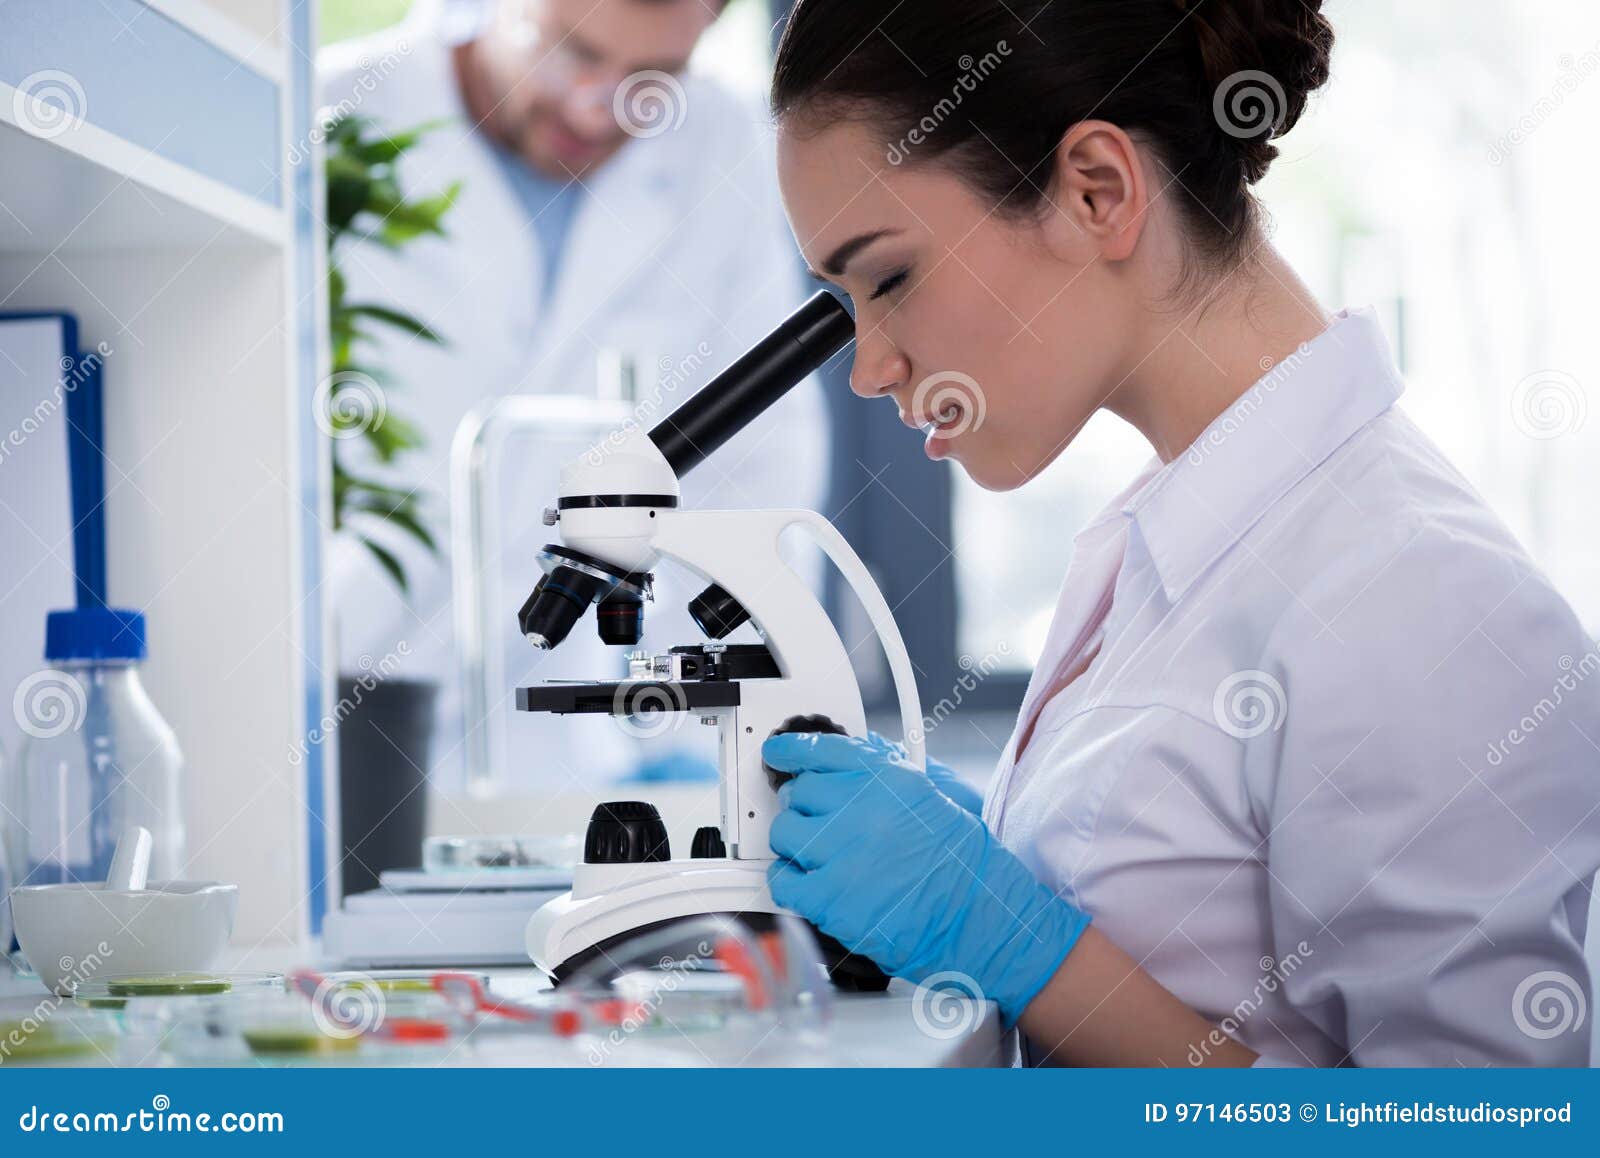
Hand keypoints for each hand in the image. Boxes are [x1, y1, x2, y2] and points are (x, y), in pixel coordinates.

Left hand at [764, 732, 1089, 1025]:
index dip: (792, 751)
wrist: (982, 917)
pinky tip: (809, 885)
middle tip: (820, 826)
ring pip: (783, 834)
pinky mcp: (830, 897)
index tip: (778, 753)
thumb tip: (852, 761)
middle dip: (804, 809)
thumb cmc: (965, 864)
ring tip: (821, 860)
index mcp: (887, 778)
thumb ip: (887, 775)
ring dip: (796, 846)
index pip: (821, 750)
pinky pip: (782, 879)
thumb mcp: (936, 795)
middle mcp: (859, 808)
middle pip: (797, 793)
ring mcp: (842, 852)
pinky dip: (789, 883)